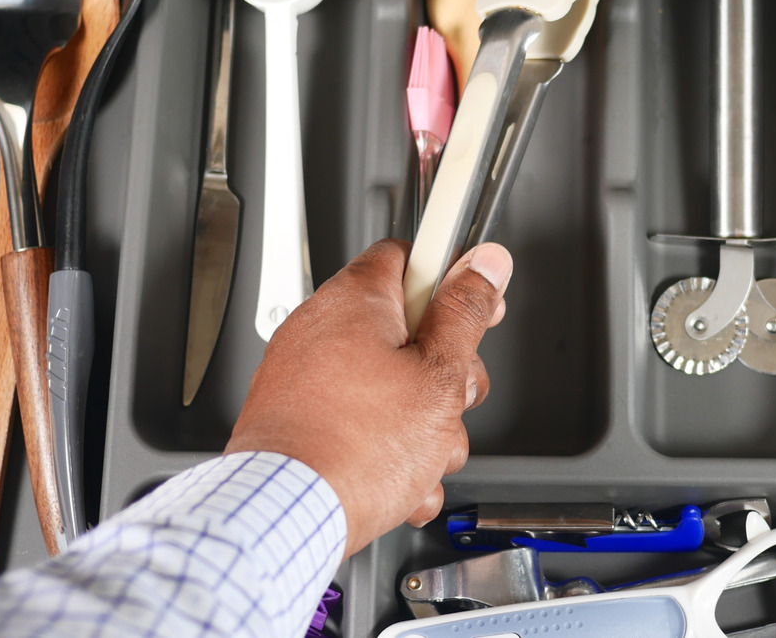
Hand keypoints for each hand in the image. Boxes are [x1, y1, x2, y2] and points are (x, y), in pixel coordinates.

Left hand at [225, 239, 511, 556]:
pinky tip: (399, 480)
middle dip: (446, 373)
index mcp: (354, 300)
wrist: (289, 518)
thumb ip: (466, 314)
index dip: (454, 279)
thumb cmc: (354, 449)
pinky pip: (360, 425)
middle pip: (410, 330)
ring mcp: (306, 379)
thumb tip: (486, 264)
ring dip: (423, 426)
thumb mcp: (438, 375)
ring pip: (391, 388)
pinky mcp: (299, 423)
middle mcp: (321, 329)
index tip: (479, 302)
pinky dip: (386, 453)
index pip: (412, 257)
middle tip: (451, 398)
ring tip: (421, 455)